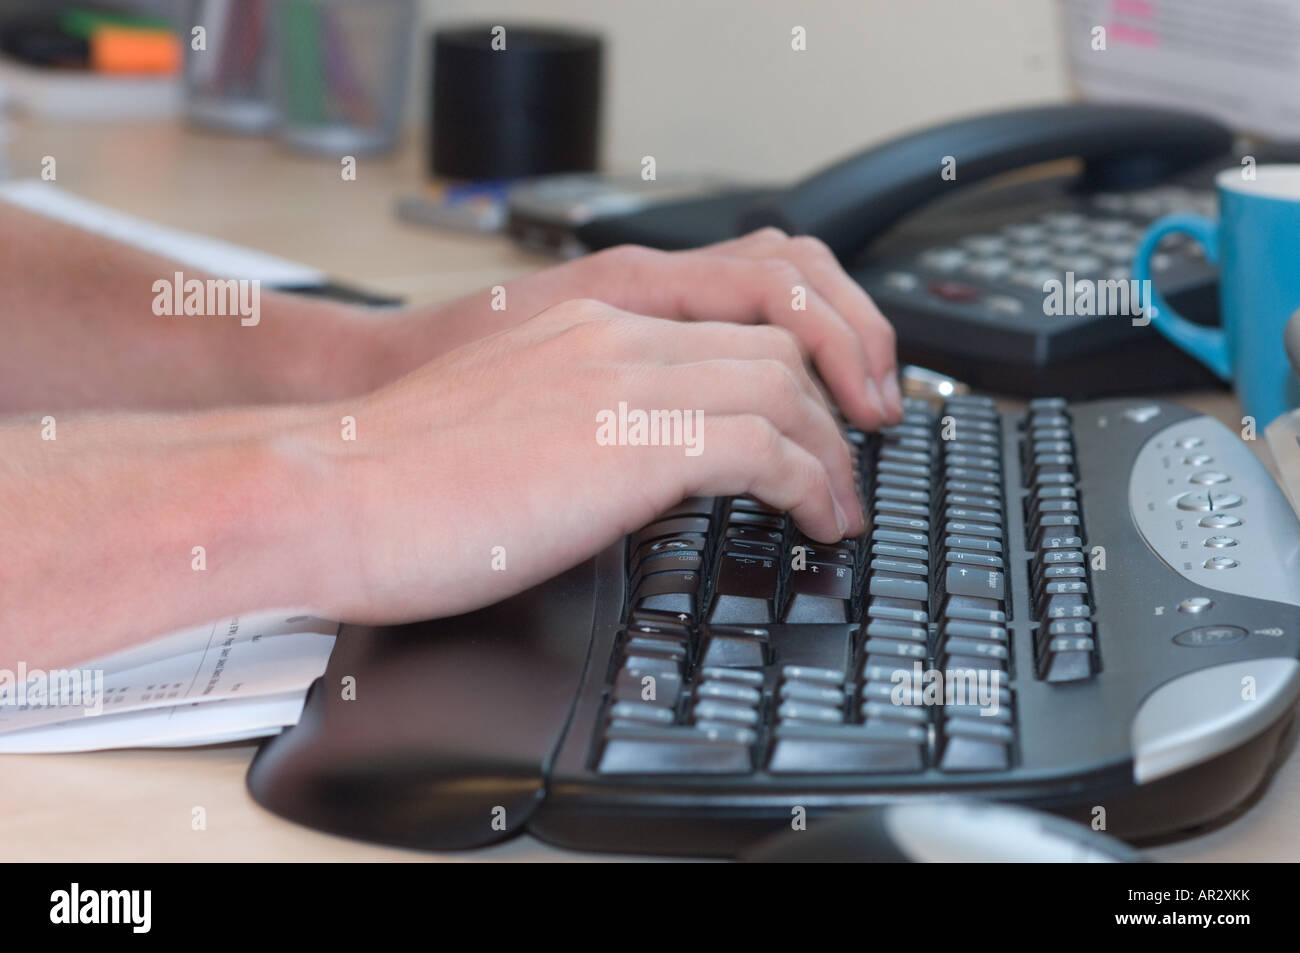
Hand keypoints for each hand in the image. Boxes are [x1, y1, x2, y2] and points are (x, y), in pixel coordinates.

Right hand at [312, 297, 866, 623]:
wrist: (317, 489)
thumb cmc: (387, 481)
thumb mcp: (498, 427)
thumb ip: (572, 425)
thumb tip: (613, 475)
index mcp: (582, 331)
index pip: (723, 325)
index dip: (788, 375)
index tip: (809, 427)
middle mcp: (610, 336)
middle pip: (771, 344)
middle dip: (829, 407)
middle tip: (846, 465)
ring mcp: (621, 380)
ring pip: (783, 387)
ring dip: (830, 453)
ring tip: (839, 507)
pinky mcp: (628, 439)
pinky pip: (765, 445)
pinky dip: (810, 484)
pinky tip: (814, 522)